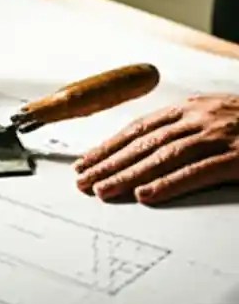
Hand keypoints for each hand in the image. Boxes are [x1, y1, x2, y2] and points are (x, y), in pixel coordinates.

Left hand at [74, 95, 238, 204]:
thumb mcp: (219, 117)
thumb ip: (186, 129)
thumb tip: (146, 149)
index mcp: (194, 108)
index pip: (140, 128)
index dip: (110, 145)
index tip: (86, 161)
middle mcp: (202, 118)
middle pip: (144, 142)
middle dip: (109, 163)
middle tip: (83, 181)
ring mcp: (221, 136)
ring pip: (163, 157)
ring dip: (129, 174)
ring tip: (103, 191)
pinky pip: (198, 171)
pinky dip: (169, 183)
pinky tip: (147, 195)